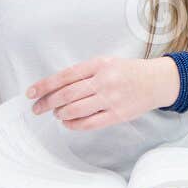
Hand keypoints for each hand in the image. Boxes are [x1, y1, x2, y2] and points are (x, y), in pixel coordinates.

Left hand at [27, 55, 178, 129]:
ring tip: (57, 113)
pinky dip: (73, 124)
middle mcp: (104, 80)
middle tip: (37, 108)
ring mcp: (111, 99)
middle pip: (66, 94)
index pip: (65, 76)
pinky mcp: (117, 115)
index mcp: (99, 64)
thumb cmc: (128, 72)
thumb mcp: (106, 63)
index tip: (31, 93)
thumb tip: (56, 88)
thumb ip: (84, 73)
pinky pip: (89, 123)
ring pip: (75, 110)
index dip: (45, 86)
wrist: (157, 82)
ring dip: (60, 113)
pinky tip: (68, 123)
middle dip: (47, 103)